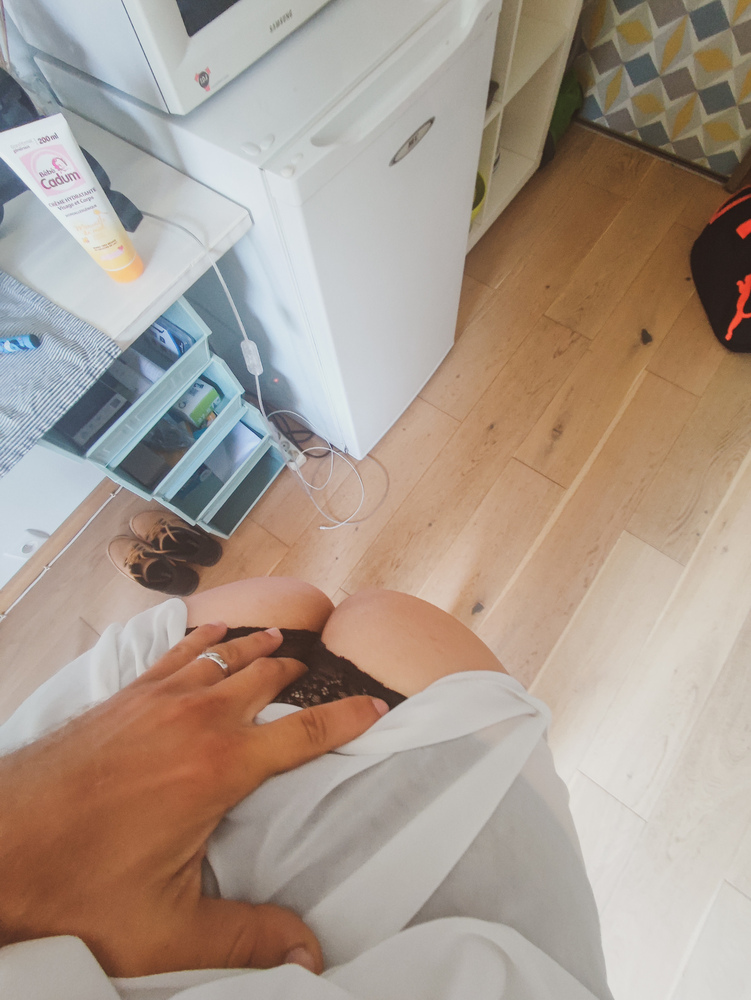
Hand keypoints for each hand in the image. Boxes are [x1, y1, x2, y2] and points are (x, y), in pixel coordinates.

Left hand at [0, 624, 385, 976]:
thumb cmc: (78, 886)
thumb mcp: (168, 930)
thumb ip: (245, 938)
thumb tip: (309, 955)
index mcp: (220, 767)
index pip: (304, 733)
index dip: (348, 718)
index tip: (377, 705)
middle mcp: (196, 719)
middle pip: (266, 680)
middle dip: (299, 676)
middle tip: (321, 675)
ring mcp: (157, 700)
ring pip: (224, 658)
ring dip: (258, 650)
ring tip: (282, 641)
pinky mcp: (125, 697)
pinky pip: (176, 654)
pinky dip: (203, 641)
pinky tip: (210, 636)